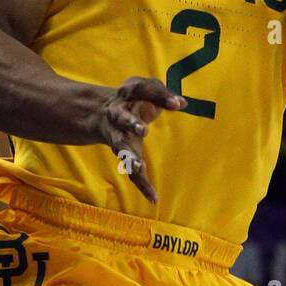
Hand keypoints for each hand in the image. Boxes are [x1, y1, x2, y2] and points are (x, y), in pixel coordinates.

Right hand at [95, 76, 185, 203]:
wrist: (102, 111)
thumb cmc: (133, 98)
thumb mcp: (146, 87)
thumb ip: (163, 94)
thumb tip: (182, 104)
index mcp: (125, 95)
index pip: (141, 90)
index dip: (159, 96)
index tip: (177, 104)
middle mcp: (117, 115)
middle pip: (122, 119)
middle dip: (131, 124)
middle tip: (144, 130)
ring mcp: (117, 136)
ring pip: (120, 147)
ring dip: (129, 156)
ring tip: (139, 166)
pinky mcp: (123, 154)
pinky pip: (130, 171)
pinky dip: (141, 185)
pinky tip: (154, 197)